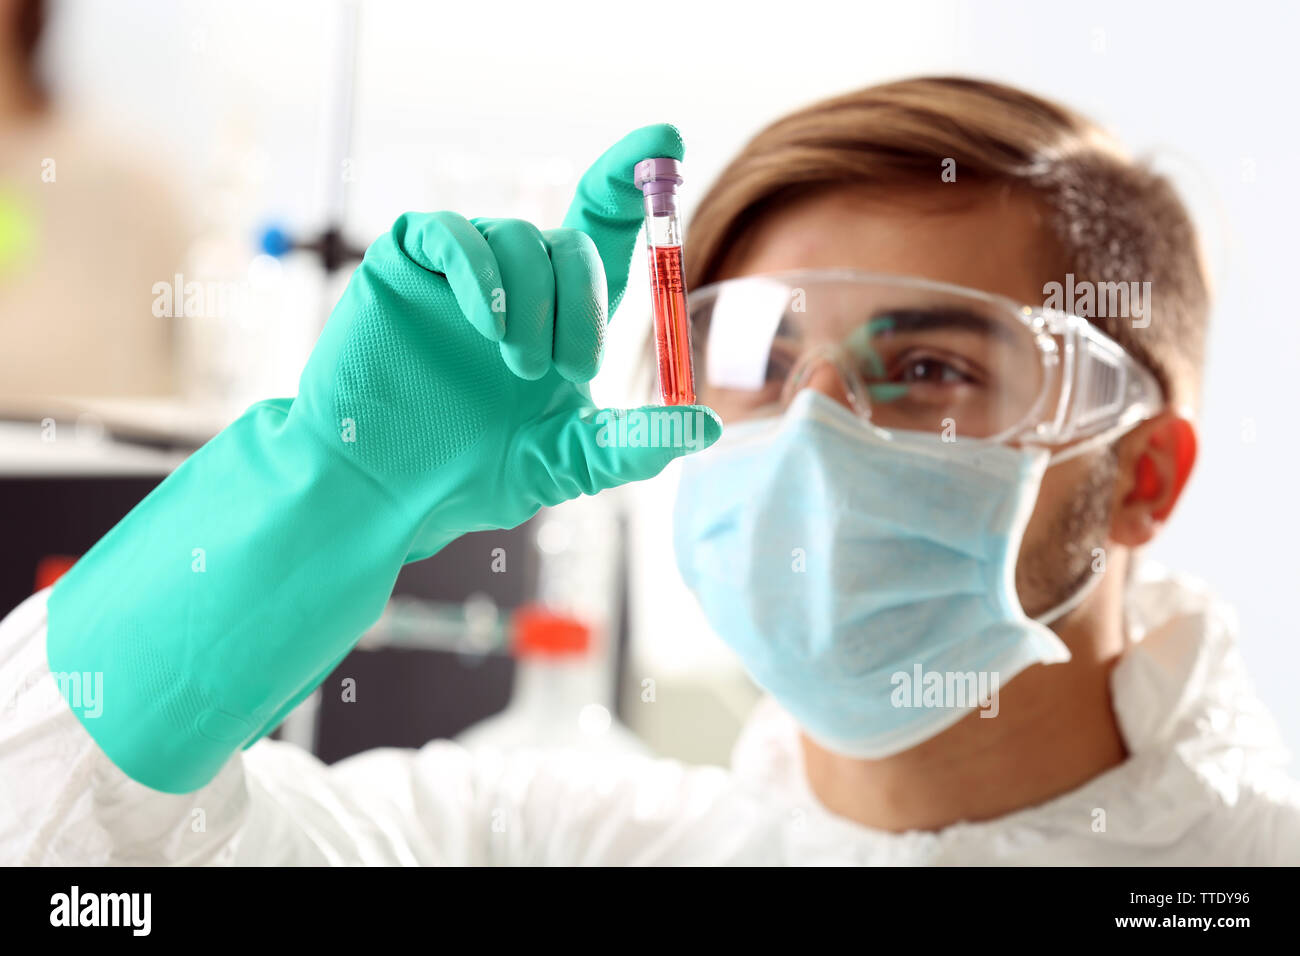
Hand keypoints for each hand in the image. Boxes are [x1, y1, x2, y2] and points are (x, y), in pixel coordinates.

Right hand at [290, 123, 720, 557]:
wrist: (383, 491)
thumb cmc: (470, 474)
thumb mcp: (567, 461)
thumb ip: (634, 444)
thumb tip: (708, 425)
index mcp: (557, 314)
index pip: (602, 226)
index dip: (632, 179)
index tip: (667, 139)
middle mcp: (514, 283)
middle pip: (572, 239)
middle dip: (583, 302)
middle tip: (568, 370)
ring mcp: (458, 272)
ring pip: (519, 235)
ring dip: (535, 299)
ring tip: (519, 366)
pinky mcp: (404, 266)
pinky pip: (450, 233)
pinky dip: (479, 270)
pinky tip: (486, 323)